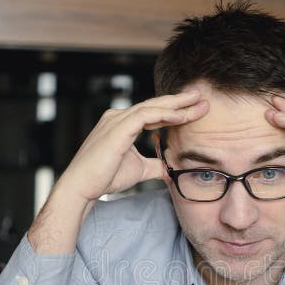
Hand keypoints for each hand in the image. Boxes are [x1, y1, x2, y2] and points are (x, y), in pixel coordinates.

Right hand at [59, 90, 209, 201]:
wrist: (83, 187)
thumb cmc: (105, 177)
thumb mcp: (138, 169)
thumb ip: (154, 165)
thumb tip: (169, 169)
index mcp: (123, 123)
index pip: (154, 113)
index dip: (176, 111)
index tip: (196, 111)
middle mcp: (119, 117)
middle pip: (155, 105)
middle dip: (180, 102)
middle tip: (201, 98)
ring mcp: (117, 120)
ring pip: (152, 107)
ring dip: (177, 105)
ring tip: (197, 102)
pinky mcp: (117, 128)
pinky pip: (145, 116)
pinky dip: (164, 115)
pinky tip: (180, 116)